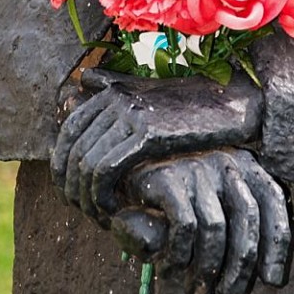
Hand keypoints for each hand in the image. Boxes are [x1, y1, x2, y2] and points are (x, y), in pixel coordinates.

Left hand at [51, 68, 262, 226]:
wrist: (232, 104)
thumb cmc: (192, 104)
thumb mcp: (151, 90)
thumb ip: (117, 86)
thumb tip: (85, 80)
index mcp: (113, 90)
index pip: (68, 131)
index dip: (62, 166)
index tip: (74, 191)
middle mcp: (116, 98)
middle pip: (72, 150)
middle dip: (71, 187)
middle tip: (84, 210)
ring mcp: (131, 114)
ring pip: (85, 163)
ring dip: (86, 197)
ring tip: (100, 214)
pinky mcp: (146, 134)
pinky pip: (105, 170)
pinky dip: (101, 195)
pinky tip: (114, 209)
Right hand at [112, 149, 291, 293]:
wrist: (128, 179)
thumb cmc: (181, 203)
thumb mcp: (216, 207)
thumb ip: (241, 228)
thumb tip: (274, 274)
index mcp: (244, 163)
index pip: (273, 199)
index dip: (278, 244)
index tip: (273, 280)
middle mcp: (223, 159)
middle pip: (247, 217)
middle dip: (242, 265)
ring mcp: (195, 165)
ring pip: (215, 226)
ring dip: (208, 267)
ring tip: (197, 288)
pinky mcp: (166, 176)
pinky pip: (185, 225)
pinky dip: (182, 253)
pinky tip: (174, 266)